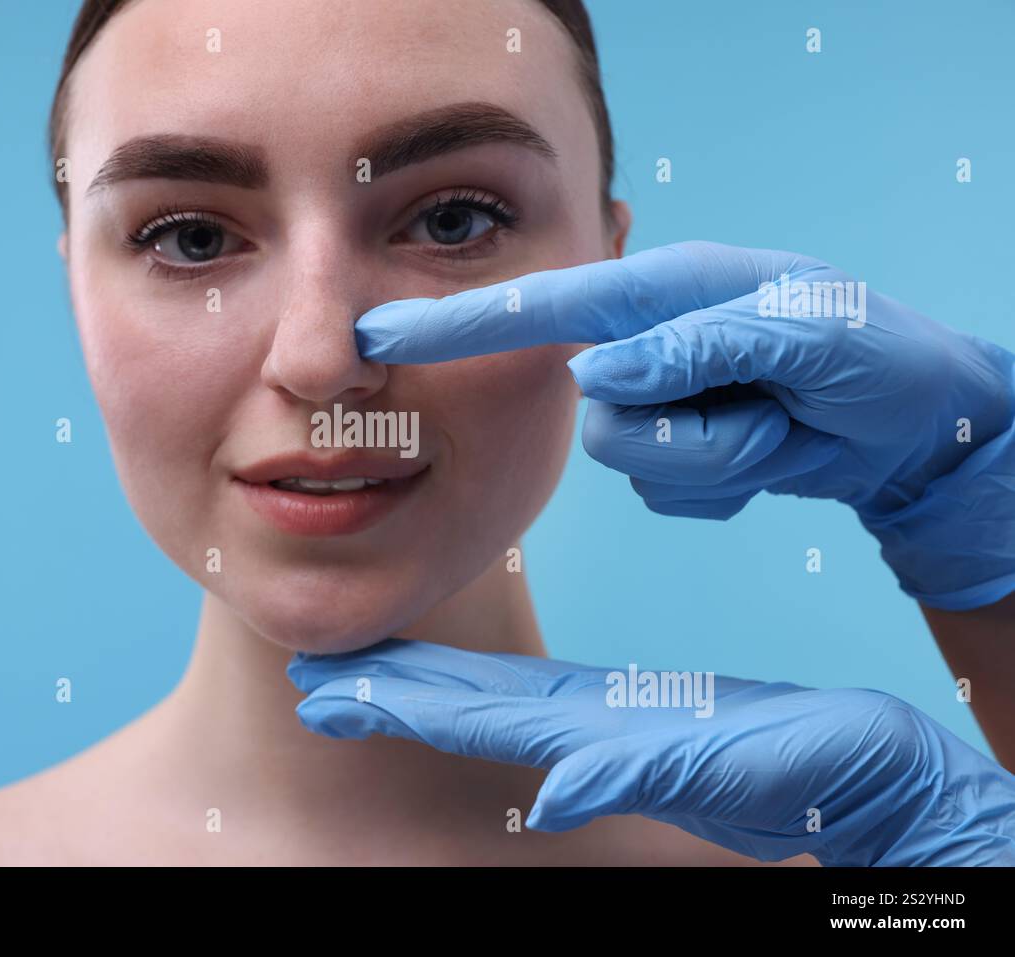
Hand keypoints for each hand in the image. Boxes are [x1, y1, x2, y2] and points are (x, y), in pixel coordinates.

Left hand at [288, 638, 1014, 865]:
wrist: (870, 776)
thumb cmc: (793, 775)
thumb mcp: (702, 779)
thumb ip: (626, 775)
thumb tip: (548, 800)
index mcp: (594, 727)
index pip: (473, 708)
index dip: (396, 697)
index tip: (326, 692)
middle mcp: (596, 724)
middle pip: (468, 701)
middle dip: (384, 691)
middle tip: (305, 676)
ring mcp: (627, 730)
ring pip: (505, 708)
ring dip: (427, 699)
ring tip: (350, 692)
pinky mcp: (670, 738)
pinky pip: (590, 741)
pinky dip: (542, 740)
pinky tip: (502, 755)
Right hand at [355, 241, 1014, 610]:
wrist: (915, 420)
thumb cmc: (874, 355)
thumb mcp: (804, 337)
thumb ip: (698, 346)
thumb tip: (599, 373)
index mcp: (667, 292)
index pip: (544, 308)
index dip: (460, 326)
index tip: (381, 337)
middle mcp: (649, 345)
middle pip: (602, 416)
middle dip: (692, 432)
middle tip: (772, 407)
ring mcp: (659, 403)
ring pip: (638, 464)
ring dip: (724, 459)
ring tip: (780, 425)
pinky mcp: (674, 454)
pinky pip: (669, 495)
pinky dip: (728, 486)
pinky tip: (772, 451)